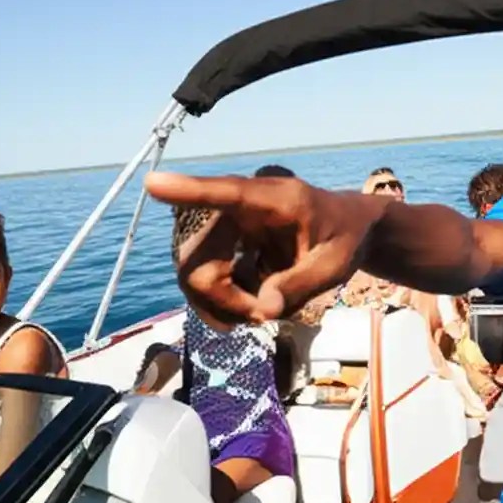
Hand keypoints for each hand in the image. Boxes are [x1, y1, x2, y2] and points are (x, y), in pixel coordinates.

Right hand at [144, 171, 390, 323]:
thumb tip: (263, 309)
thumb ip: (301, 284)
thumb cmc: (346, 238)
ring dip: (221, 304)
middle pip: (199, 257)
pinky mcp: (228, 244)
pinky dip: (226, 303)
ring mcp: (231, 227)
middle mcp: (243, 208)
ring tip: (260, 314)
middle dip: (220, 297)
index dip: (188, 191)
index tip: (153, 184)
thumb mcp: (336, 265)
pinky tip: (256, 305)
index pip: (227, 193)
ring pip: (197, 272)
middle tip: (259, 318)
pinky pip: (207, 279)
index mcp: (274, 199)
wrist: (350, 229)